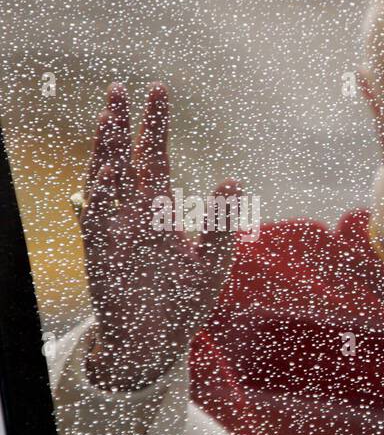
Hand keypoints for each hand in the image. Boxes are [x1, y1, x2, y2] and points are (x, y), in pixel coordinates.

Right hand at [77, 82, 239, 391]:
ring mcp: (115, 233)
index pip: (155, 158)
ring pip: (104, 183)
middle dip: (122, 127)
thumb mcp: (213, 260)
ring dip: (105, 152)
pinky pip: (98, 221)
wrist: (156, 344)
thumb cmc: (183, 302)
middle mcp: (133, 216)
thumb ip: (224, 222)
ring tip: (110, 119)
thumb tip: (234, 179)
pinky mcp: (103, 257)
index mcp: (159, 211)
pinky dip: (102, 197)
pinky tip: (110, 172)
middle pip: (124, 161)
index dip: (155, 126)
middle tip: (120, 89)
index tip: (158, 89)